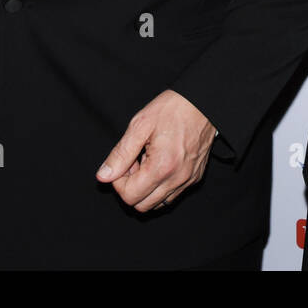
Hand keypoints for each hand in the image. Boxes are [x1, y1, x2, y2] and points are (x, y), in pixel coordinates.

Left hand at [96, 89, 215, 211]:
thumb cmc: (173, 108)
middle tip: (134, 163)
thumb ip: (120, 154)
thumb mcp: (140, 125)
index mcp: (162, 166)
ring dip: (147, 189)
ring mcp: (188, 180)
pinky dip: (161, 186)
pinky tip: (161, 163)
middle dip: (132, 187)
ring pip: (158, 203)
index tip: (125, 162)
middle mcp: (177, 178)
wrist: (204, 101)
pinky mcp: (195, 177)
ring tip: (148, 163)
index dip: (119, 181)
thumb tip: (103, 176)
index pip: (129, 196)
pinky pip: (172, 194)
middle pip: (142, 205)